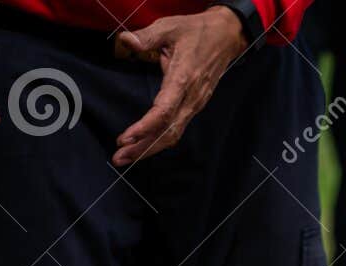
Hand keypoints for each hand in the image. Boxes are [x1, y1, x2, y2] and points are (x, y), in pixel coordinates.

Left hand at [112, 8, 247, 165]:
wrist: (226, 37)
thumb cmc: (196, 31)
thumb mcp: (169, 27)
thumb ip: (147, 36)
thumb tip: (127, 41)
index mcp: (184, 79)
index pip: (164, 111)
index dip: (145, 128)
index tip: (125, 138)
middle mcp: (192, 98)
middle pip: (168, 132)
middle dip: (144, 148)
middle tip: (119, 158)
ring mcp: (195, 104)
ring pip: (173, 134)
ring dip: (150, 148)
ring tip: (127, 156)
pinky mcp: (194, 105)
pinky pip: (177, 128)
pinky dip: (159, 140)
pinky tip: (144, 145)